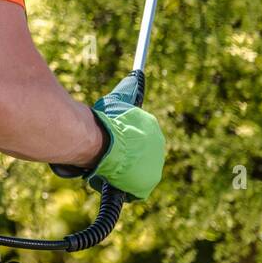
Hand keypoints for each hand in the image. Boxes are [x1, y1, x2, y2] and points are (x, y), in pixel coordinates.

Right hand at [86, 74, 166, 200]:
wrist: (103, 143)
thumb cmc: (106, 121)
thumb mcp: (117, 101)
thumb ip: (127, 91)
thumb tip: (137, 74)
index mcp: (152, 127)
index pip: (137, 135)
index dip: (121, 138)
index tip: (108, 140)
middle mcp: (158, 146)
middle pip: (137, 153)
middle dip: (122, 154)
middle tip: (104, 153)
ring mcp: (154, 166)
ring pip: (133, 170)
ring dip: (120, 170)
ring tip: (104, 165)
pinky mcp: (145, 184)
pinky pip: (131, 188)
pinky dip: (119, 185)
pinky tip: (107, 179)